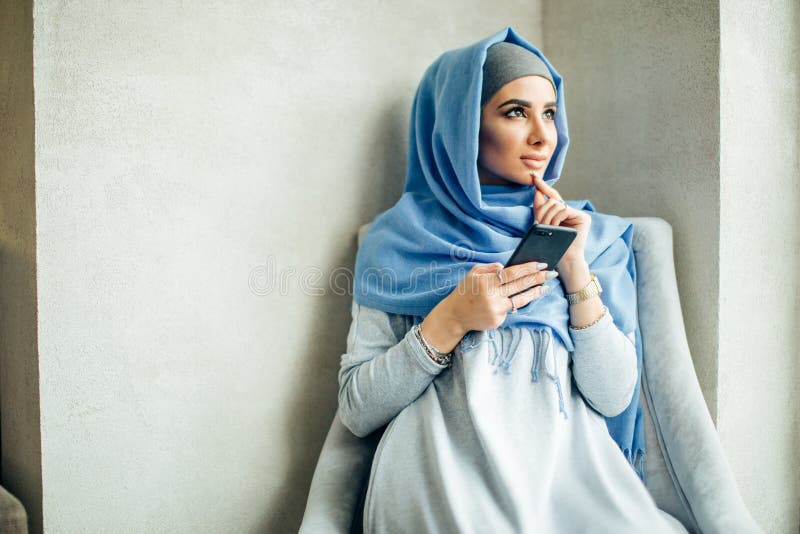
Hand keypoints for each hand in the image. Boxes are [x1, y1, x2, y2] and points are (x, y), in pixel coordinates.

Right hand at [441, 261, 556, 332]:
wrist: (455, 316)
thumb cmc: (465, 292)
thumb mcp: (473, 273)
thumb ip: (490, 268)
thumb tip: (506, 266)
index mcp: (486, 282)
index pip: (512, 273)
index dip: (528, 268)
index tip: (541, 264)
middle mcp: (492, 296)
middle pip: (520, 285)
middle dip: (538, 278)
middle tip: (552, 273)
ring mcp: (496, 310)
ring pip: (521, 299)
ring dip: (535, 292)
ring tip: (546, 287)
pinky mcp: (497, 320)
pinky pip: (511, 310)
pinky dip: (517, 303)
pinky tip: (526, 297)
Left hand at [531, 172, 590, 270]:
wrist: (563, 261)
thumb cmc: (552, 246)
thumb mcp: (541, 225)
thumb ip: (540, 208)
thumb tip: (537, 190)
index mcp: (560, 213)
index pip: (551, 196)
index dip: (543, 186)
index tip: (533, 176)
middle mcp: (570, 212)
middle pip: (552, 200)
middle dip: (542, 211)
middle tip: (540, 223)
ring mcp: (578, 214)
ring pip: (557, 204)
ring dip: (548, 216)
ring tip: (548, 228)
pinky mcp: (583, 218)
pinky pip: (565, 210)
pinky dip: (557, 218)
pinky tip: (556, 226)